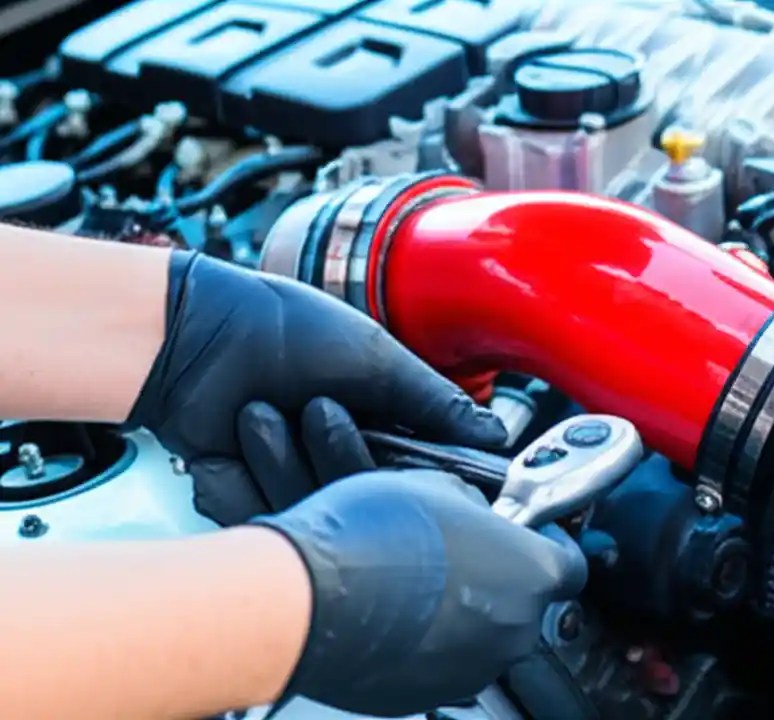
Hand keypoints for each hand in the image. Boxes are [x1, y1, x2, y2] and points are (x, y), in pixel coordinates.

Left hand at [126, 251, 506, 520]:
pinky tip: (225, 444)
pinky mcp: (243, 501)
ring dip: (279, 458)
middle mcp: (340, 462)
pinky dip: (238, 483)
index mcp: (380, 427)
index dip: (418, 479)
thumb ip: (437, 403)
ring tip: (257, 409)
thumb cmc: (282, 330)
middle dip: (336, 456)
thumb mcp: (375, 359)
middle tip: (316, 407)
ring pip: (310, 513)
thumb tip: (499, 437)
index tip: (411, 465)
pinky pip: (257, 521)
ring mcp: (291, 483)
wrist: (190, 337)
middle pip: (365, 504)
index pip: (419, 477)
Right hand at [252, 470, 587, 715]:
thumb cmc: (369, 536)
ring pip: (483, 638)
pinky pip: (442, 666)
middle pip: (525, 604)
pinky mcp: (429, 696)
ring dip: (459, 616)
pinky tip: (391, 617)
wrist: (306, 599)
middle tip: (453, 556)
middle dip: (496, 581)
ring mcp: (474, 670)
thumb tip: (474, 510)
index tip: (526, 537)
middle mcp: (514, 629)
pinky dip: (425, 646)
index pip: (572, 564)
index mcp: (532, 572)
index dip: (547, 546)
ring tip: (410, 585)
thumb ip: (472, 503)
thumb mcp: (435, 485)